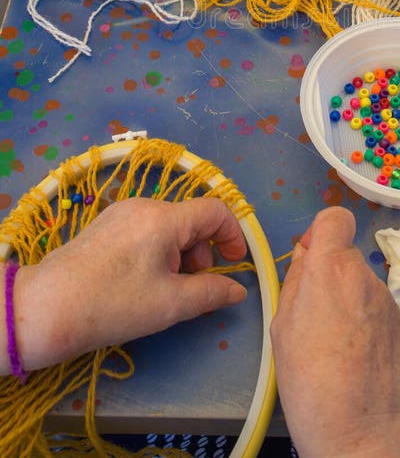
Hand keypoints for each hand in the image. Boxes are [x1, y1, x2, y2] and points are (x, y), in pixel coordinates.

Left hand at [7, 198, 246, 373]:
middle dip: (202, 252)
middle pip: (190, 220)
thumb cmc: (113, 304)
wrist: (47, 308)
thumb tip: (238, 290)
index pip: (215, 211)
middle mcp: (144, 205)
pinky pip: (146, 230)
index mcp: (164, 218)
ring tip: (164, 289)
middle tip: (191, 288)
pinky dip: (157, 251)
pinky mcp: (105, 225)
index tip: (234, 263)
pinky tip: (140, 281)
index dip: (233, 235)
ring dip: (180, 254)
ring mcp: (121, 212)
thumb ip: (211, 293)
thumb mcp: (170, 304)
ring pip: (168, 227)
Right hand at [270, 207, 399, 457]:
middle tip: (314, 314)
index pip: (334, 217)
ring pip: (361, 282)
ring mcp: (388, 299)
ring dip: (348, 298)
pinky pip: (376, 305)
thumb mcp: (282, 328)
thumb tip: (305, 256)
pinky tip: (356, 353)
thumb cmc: (309, 383)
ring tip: (335, 342)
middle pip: (345, 255)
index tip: (310, 259)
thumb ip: (295, 282)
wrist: (362, 433)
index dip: (321, 232)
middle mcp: (363, 275)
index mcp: (328, 270)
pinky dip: (365, 318)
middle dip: (329, 273)